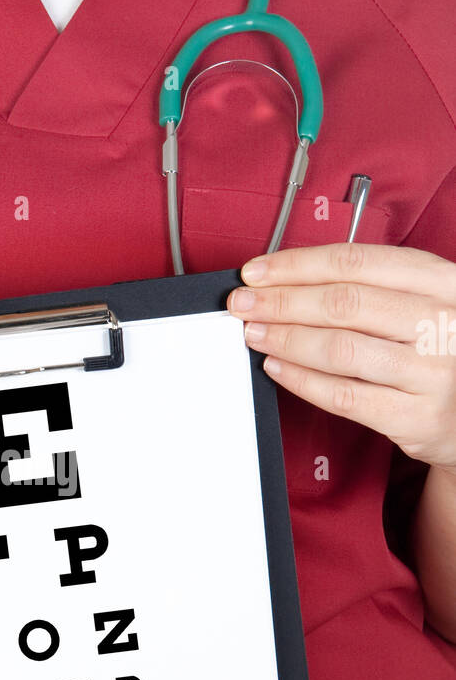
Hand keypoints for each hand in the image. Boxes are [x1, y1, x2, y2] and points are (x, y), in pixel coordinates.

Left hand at [227, 243, 455, 474]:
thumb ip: (371, 287)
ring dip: (285, 339)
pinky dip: (302, 380)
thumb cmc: (439, 350)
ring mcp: (432, 372)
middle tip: (244, 304)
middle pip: (343, 303)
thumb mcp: (424, 303)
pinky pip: (344, 396)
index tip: (257, 272)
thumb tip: (286, 281)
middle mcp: (443, 322)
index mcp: (442, 282)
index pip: (356, 263)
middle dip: (281, 302)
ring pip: (339, 349)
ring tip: (256, 334)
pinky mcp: (415, 416)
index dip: (297, 265)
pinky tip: (278, 368)